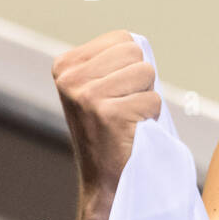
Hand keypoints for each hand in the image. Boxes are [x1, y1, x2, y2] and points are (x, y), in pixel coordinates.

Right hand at [51, 30, 160, 219]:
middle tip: (124, 107)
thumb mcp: (100, 87)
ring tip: (127, 118)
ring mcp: (86, 96)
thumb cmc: (112, 130)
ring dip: (146, 98)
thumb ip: (113, 62)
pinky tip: (131, 131)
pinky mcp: (108, 114)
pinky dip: (150, 116)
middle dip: (140, 80)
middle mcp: (70, 78)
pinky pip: (153, 100)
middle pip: (135, 53)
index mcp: (65, 65)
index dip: (131, 66)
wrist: (106, 180)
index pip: (122, 39)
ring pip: (146, 73)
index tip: (115, 92)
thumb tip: (138, 44)